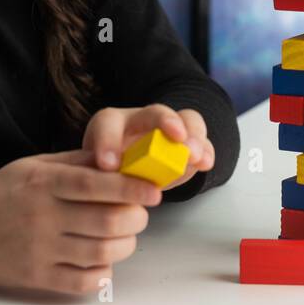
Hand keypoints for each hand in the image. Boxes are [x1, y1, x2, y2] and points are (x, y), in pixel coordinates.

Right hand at [0, 148, 161, 293]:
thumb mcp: (32, 166)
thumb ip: (75, 163)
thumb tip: (119, 157)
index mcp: (43, 183)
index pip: (96, 184)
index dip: (131, 187)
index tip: (154, 190)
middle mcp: (42, 216)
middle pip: (107, 222)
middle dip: (135, 218)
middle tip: (139, 213)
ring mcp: (39, 249)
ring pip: (101, 252)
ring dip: (125, 246)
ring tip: (125, 236)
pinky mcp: (36, 277)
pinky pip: (82, 282)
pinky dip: (102, 274)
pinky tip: (103, 261)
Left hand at [83, 104, 215, 190]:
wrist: (125, 177)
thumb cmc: (106, 175)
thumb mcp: (98, 178)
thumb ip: (101, 180)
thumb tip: (106, 191)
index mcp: (110, 126)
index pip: (107, 124)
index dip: (108, 141)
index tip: (109, 166)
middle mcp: (141, 120)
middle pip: (154, 112)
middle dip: (166, 122)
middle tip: (176, 138)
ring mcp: (168, 128)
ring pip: (186, 119)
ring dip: (193, 136)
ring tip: (195, 156)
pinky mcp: (188, 142)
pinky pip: (201, 140)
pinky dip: (205, 151)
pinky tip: (205, 163)